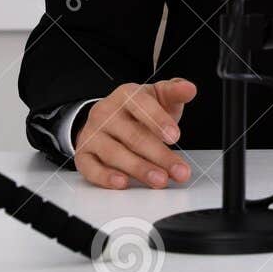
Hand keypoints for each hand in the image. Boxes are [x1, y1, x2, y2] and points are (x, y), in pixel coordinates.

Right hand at [74, 78, 196, 189]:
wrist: (109, 116)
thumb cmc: (139, 108)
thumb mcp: (159, 95)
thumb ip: (176, 92)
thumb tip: (189, 88)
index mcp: (126, 95)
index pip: (142, 106)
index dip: (159, 121)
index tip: (175, 136)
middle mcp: (105, 113)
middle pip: (133, 136)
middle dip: (159, 155)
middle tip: (178, 170)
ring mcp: (92, 134)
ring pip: (114, 154)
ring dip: (139, 169)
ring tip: (160, 180)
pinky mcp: (83, 155)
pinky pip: (91, 168)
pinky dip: (106, 177)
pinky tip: (123, 183)